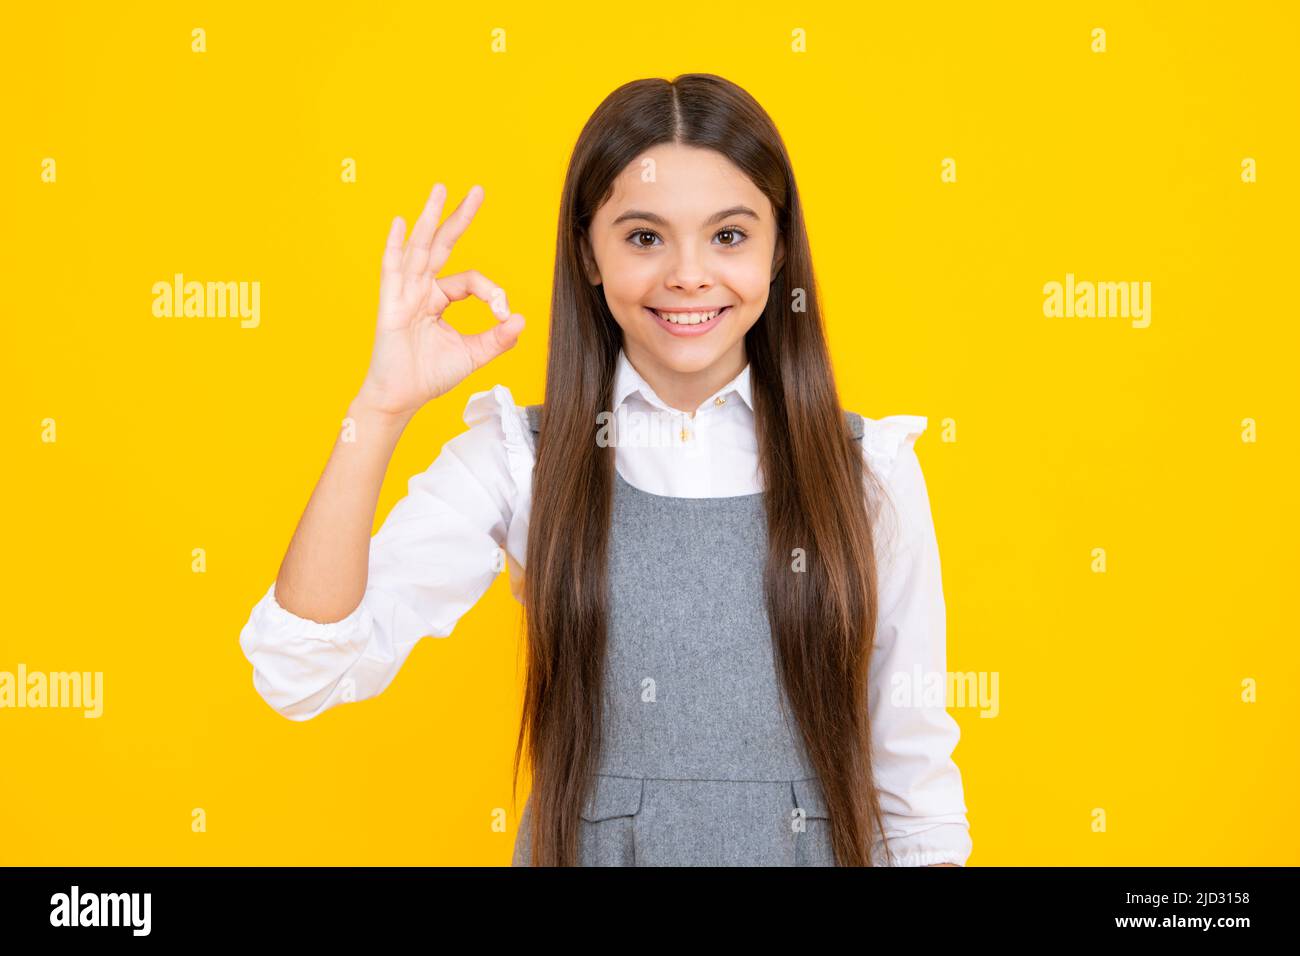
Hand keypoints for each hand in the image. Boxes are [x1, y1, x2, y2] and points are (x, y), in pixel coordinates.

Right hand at [355, 183, 525, 418]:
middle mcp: (421, 289)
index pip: (471, 280)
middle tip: (477, 190)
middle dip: (459, 217)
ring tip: (440, 190)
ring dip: (430, 218)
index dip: (491, 292)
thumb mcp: (473, 355)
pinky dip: (395, 246)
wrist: (402, 397)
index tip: (502, 313)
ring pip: (420, 249)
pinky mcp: (391, 305)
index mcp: (439, 298)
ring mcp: (404, 294)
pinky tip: (401, 224)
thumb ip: (497, 339)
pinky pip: (392, 270)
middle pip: (443, 245)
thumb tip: (520, 319)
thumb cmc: (430, 375)